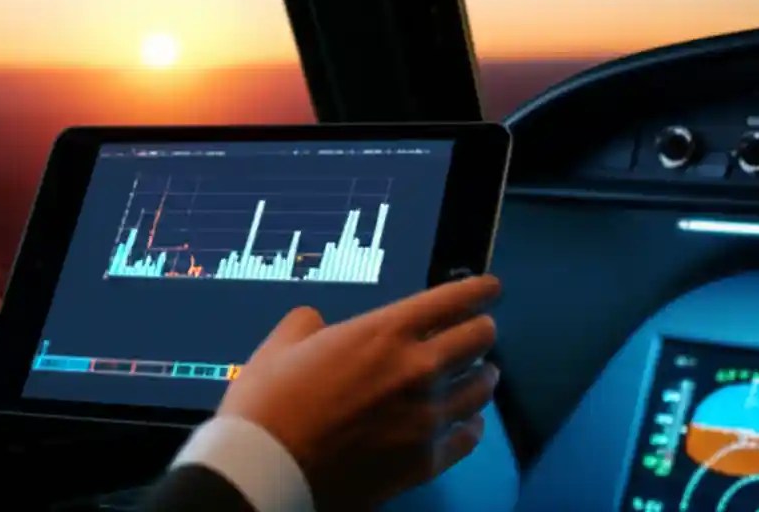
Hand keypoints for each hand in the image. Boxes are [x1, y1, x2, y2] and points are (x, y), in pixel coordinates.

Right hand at [217, 275, 501, 510]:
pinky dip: (472, 423)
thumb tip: (318, 325)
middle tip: (478, 330)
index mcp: (384, 333)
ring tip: (478, 374)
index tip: (490, 288)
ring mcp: (427, 418)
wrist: (268, 469)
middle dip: (481, 330)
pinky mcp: (426, 460)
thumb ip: (309, 325)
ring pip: (481, 388)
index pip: (452, 301)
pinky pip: (469, 435)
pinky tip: (467, 420)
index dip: (479, 290)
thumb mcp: (281, 345)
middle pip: (478, 340)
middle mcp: (418, 370)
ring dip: (481, 375)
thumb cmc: (269, 403)